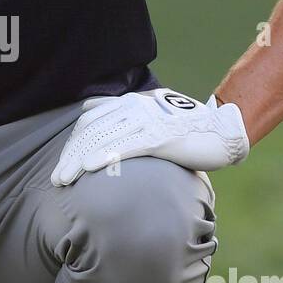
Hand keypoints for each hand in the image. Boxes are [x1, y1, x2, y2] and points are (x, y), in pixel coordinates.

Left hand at [50, 88, 249, 185]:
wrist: (224, 133)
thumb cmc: (188, 131)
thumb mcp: (154, 121)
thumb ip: (128, 121)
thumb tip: (95, 120)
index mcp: (133, 102)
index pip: (92, 120)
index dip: (73, 142)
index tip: (62, 163)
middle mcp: (137, 107)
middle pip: (92, 130)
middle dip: (70, 154)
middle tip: (57, 178)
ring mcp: (149, 120)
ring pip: (104, 138)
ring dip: (79, 159)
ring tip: (64, 179)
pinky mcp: (161, 135)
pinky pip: (126, 145)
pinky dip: (104, 155)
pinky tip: (88, 167)